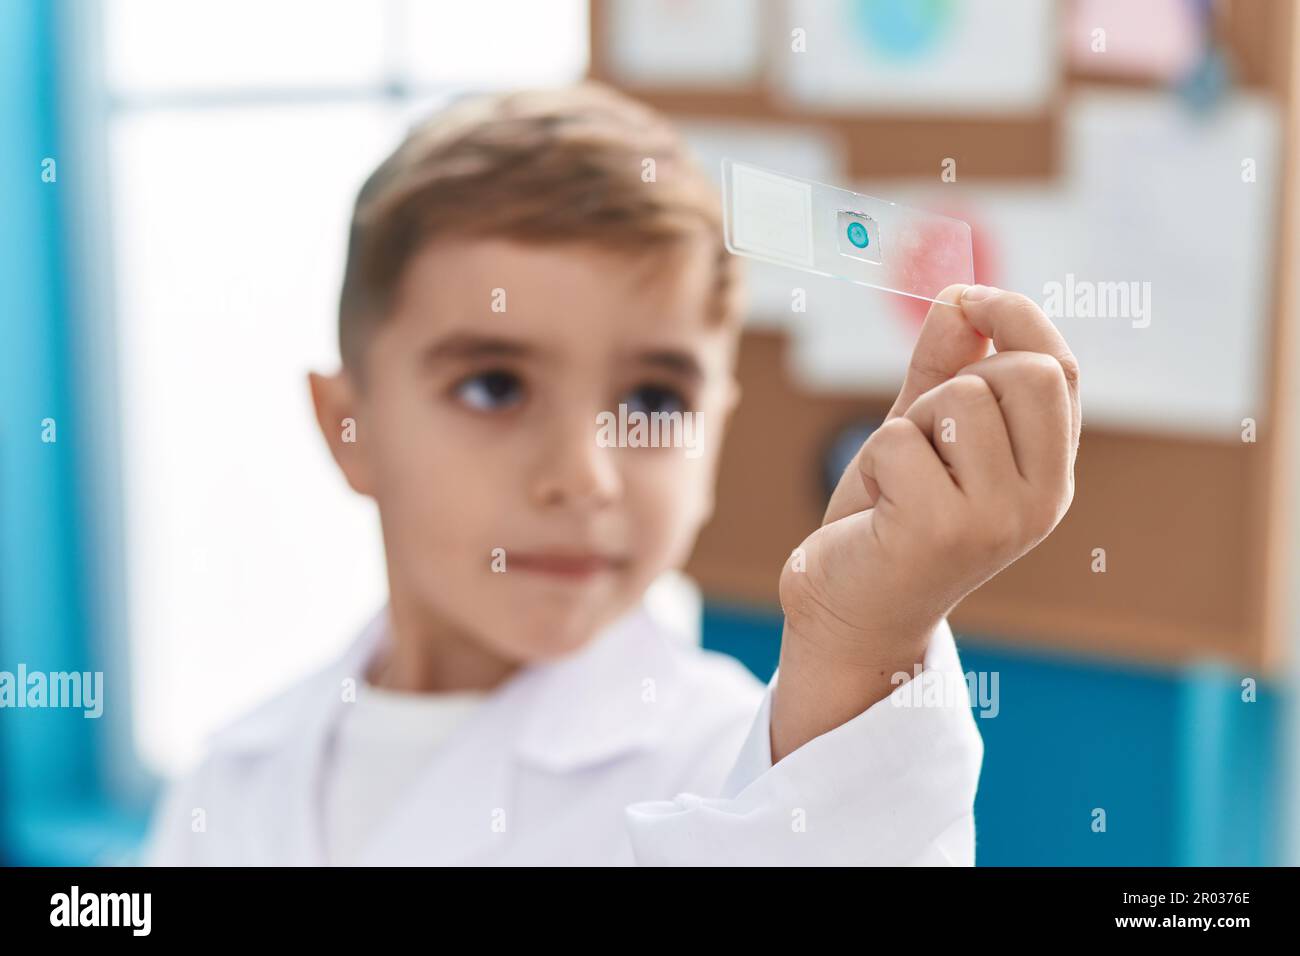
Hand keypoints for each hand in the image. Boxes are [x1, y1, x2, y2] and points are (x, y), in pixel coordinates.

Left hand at [770, 284, 1080, 760]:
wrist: (848, 614)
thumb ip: (945, 367)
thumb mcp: (922, 434)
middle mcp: (1042, 501)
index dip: (1016, 317)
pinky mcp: (945, 531)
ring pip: (959, 398)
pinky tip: (877, 513)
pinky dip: (873, 463)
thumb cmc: (886, 521)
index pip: (1060, 368)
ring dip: (906, 429)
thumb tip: (958, 296)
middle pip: (1020, 372)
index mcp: (1049, 475)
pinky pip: (898, 440)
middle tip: (917, 445)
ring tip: (896, 485)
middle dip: (950, 387)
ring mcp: (1000, 520)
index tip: (964, 298)